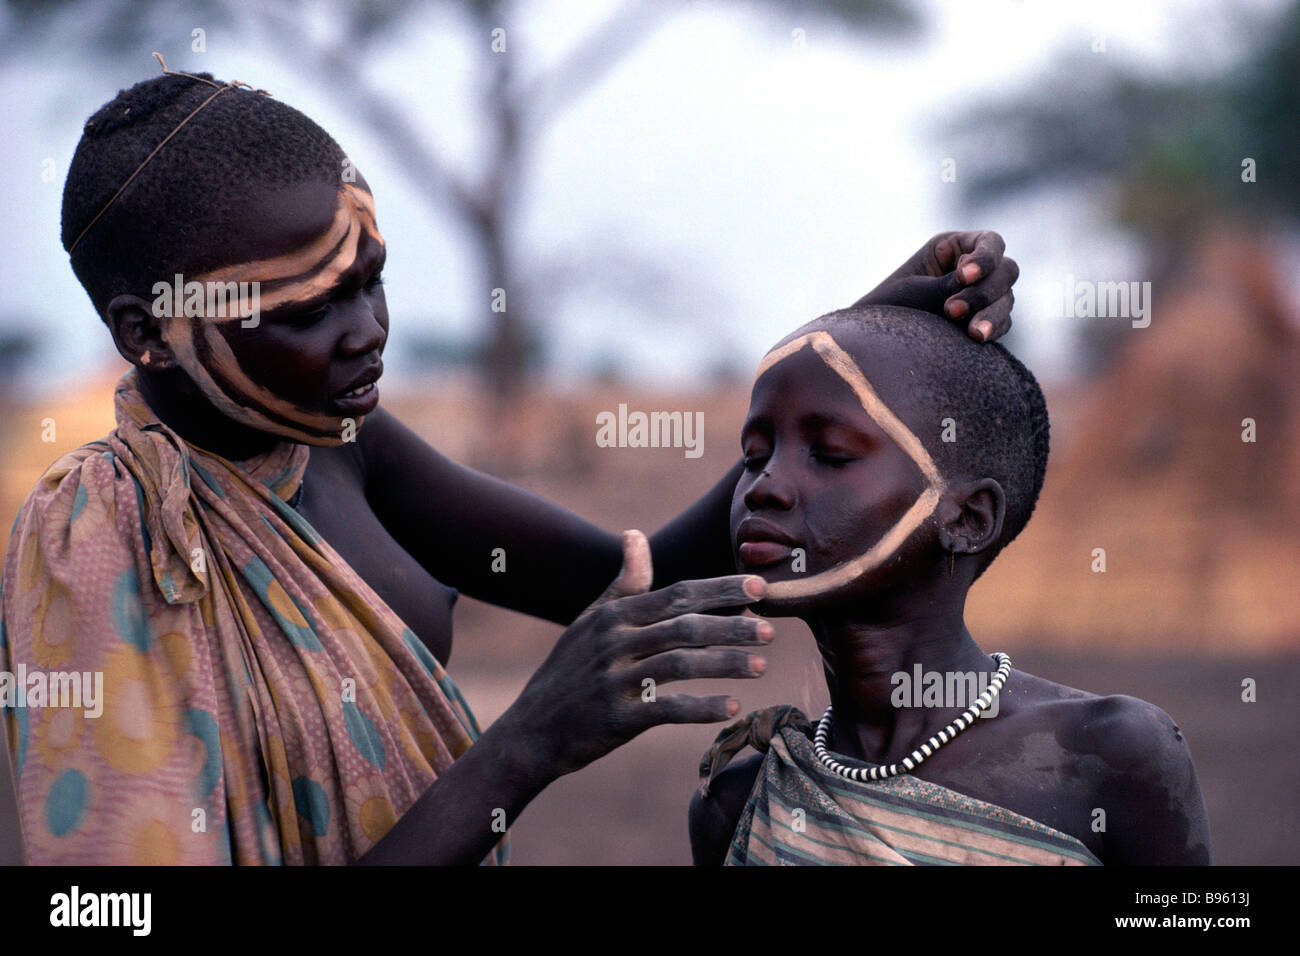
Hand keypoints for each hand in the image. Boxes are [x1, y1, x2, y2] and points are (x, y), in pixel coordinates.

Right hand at [499, 530, 770, 779]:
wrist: (532, 730)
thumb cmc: (570, 670)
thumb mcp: (590, 621)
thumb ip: (623, 582)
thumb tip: (634, 534)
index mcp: (614, 615)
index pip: (677, 595)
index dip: (720, 589)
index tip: (759, 586)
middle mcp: (614, 642)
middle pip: (684, 627)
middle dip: (731, 626)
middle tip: (771, 628)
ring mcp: (614, 680)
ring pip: (679, 665)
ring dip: (724, 665)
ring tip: (760, 666)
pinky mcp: (616, 718)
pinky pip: (666, 709)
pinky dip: (700, 708)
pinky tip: (731, 708)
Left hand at [853, 230, 1017, 341]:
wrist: (878, 341)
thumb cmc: (890, 307)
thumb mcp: (916, 291)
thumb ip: (949, 286)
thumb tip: (980, 283)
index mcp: (953, 247)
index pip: (989, 242)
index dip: (985, 257)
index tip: (964, 275)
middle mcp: (973, 269)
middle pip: (1005, 271)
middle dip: (983, 291)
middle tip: (951, 310)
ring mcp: (981, 296)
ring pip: (1006, 298)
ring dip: (991, 314)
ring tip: (973, 333)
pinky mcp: (984, 322)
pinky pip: (1002, 323)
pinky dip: (993, 328)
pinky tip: (978, 337)